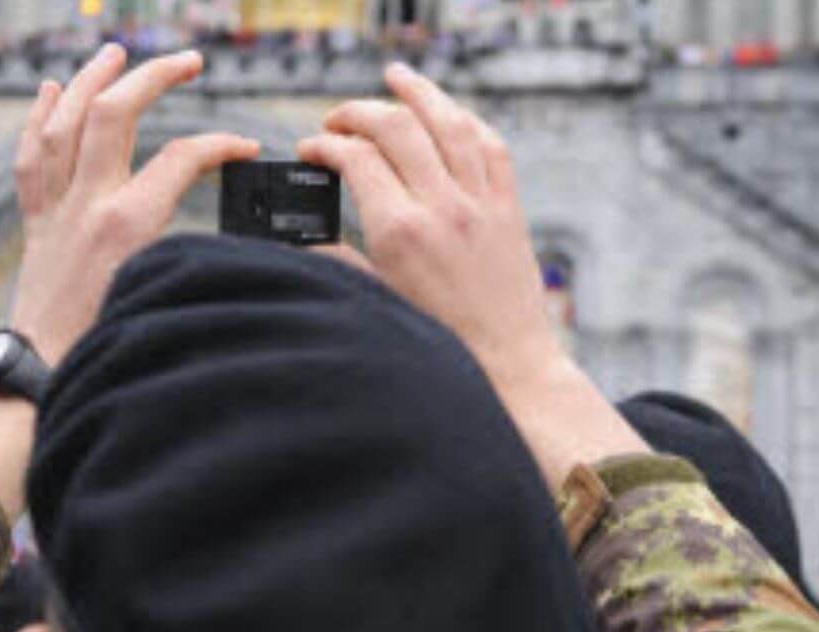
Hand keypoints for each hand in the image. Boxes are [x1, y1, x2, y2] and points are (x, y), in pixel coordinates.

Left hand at [10, 45, 260, 364]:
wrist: (41, 376)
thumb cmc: (106, 348)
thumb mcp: (161, 296)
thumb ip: (193, 253)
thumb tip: (231, 236)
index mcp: (127, 225)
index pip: (183, 158)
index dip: (222, 145)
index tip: (247, 146)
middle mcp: (86, 204)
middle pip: (114, 114)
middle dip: (152, 77)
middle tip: (187, 61)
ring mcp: (55, 209)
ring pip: (64, 122)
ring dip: (90, 78)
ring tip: (114, 52)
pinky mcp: (34, 222)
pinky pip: (30, 154)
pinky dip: (39, 116)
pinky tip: (51, 90)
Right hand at [298, 62, 560, 386]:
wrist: (508, 366)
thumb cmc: (443, 346)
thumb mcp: (380, 303)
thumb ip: (342, 262)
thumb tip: (309, 241)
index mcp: (401, 233)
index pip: (357, 158)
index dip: (326, 144)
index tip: (311, 148)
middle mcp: (443, 208)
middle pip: (396, 126)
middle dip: (358, 112)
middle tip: (337, 120)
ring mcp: (481, 204)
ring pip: (449, 121)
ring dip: (418, 92)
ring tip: (394, 78)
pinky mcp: (509, 209)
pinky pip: (490, 145)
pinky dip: (466, 121)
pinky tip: (448, 113)